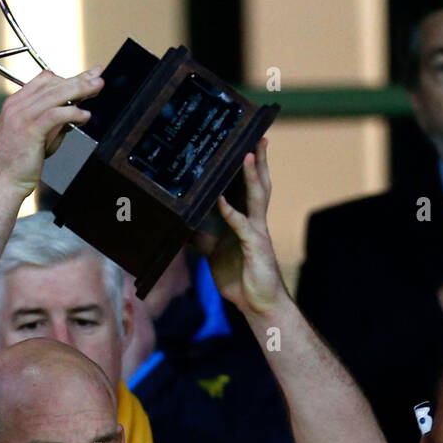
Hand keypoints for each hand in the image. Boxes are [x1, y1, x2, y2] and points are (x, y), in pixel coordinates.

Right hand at [0, 68, 103, 200]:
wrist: (2, 182)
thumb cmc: (18, 164)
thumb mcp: (37, 137)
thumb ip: (54, 123)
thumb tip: (74, 113)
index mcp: (16, 104)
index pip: (44, 80)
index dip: (67, 78)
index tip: (86, 78)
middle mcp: (17, 106)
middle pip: (53, 84)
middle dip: (78, 79)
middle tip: (98, 76)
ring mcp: (22, 116)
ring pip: (55, 94)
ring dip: (80, 89)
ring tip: (97, 87)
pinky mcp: (29, 130)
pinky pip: (55, 114)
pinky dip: (73, 112)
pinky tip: (84, 116)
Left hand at [193, 141, 283, 315]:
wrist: (258, 305)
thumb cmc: (240, 279)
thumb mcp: (214, 254)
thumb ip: (202, 239)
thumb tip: (182, 227)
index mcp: (247, 222)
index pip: (249, 188)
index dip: (248, 168)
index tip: (245, 144)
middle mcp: (255, 222)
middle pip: (259, 184)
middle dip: (259, 161)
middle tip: (257, 137)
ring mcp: (257, 232)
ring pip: (257, 197)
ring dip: (251, 175)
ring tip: (247, 153)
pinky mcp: (254, 246)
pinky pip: (241, 225)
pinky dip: (230, 212)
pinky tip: (221, 200)